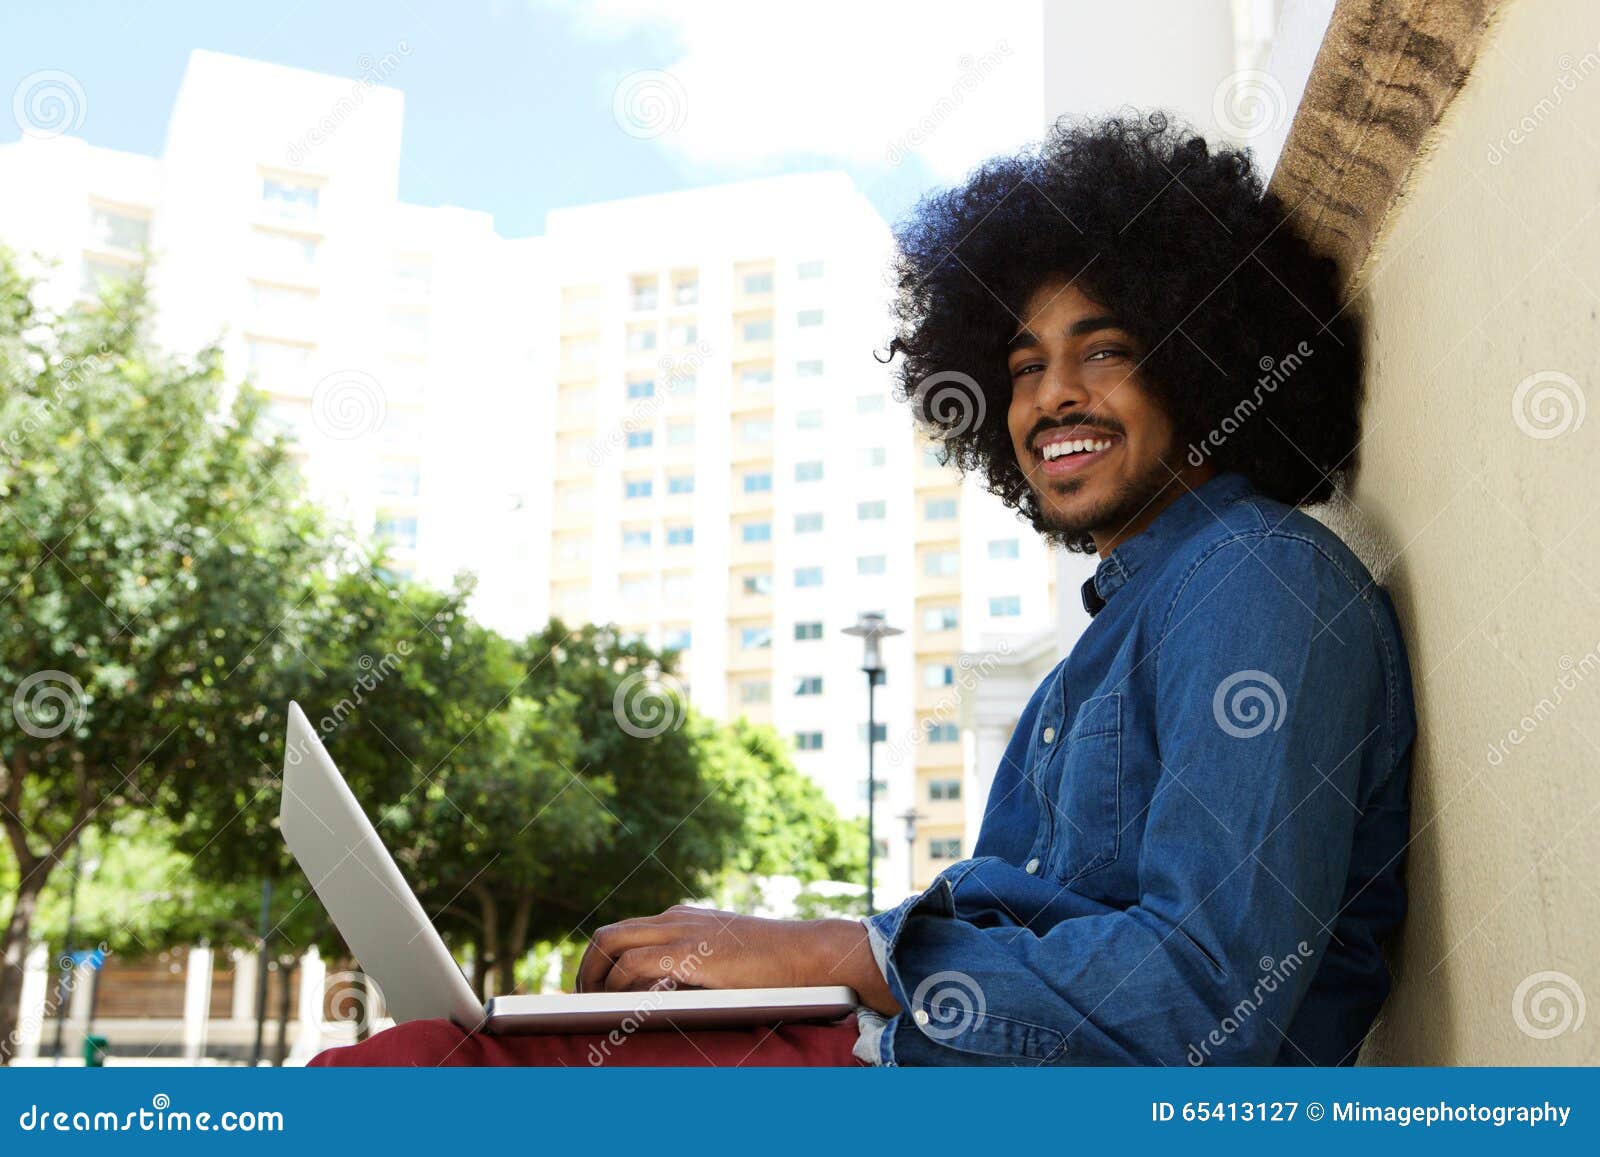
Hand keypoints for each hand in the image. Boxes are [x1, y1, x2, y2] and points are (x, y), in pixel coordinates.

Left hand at [575, 905, 899, 1013]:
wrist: (809, 952)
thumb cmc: (773, 964)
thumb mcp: (724, 957)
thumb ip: (691, 966)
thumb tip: (653, 995)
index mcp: (682, 918)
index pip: (625, 930)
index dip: (601, 959)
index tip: (590, 985)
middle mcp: (675, 919)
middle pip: (609, 934)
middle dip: (586, 967)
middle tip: (580, 998)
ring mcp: (682, 933)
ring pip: (612, 943)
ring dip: (593, 976)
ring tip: (590, 1005)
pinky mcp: (689, 954)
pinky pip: (634, 965)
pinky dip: (618, 984)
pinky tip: (619, 1004)